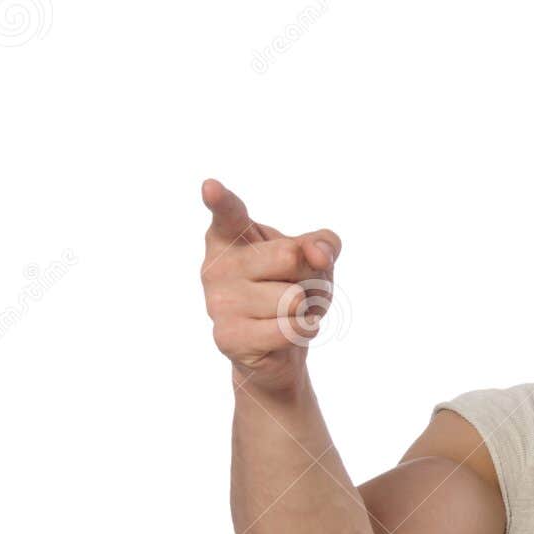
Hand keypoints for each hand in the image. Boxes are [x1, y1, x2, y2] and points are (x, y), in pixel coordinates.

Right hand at [199, 179, 341, 394]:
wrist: (280, 345)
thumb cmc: (292, 288)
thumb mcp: (316, 259)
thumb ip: (323, 243)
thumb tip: (317, 254)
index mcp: (231, 236)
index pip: (229, 214)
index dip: (221, 201)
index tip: (211, 188)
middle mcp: (216, 266)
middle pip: (289, 257)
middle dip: (308, 277)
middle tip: (292, 288)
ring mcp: (218, 302)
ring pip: (293, 298)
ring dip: (305, 309)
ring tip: (285, 314)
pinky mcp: (228, 337)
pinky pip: (290, 329)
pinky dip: (302, 332)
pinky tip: (281, 334)